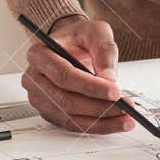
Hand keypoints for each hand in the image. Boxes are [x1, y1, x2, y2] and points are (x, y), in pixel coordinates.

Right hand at [20, 14, 140, 133]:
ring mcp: (40, 98)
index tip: (115, 91)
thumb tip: (109, 78)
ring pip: (70, 118)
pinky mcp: (50, 112)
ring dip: (100, 122)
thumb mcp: (95, 32)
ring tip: (125, 118)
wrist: (71, 46)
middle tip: (125, 107)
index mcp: (39, 54)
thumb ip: (104, 50)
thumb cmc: (78, 37)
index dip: (91, 87)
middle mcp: (34, 78)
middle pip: (66, 100)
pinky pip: (72, 125)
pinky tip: (115, 122)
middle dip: (99, 107)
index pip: (64, 76)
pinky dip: (96, 127)